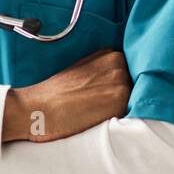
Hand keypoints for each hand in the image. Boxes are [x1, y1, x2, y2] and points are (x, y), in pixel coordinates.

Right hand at [2, 48, 131, 142]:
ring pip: (135, 100)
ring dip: (124, 108)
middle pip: (136, 86)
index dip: (121, 88)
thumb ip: (103, 72)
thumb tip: (120, 84)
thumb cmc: (54, 94)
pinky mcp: (119, 100)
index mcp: (109, 54)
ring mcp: (120, 80)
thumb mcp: (81, 71)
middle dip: (125, 97)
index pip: (131, 74)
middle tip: (100, 106)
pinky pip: (131, 112)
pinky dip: (121, 118)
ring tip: (98, 113)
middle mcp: (118, 64)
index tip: (106, 96)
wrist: (37, 107)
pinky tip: (101, 118)